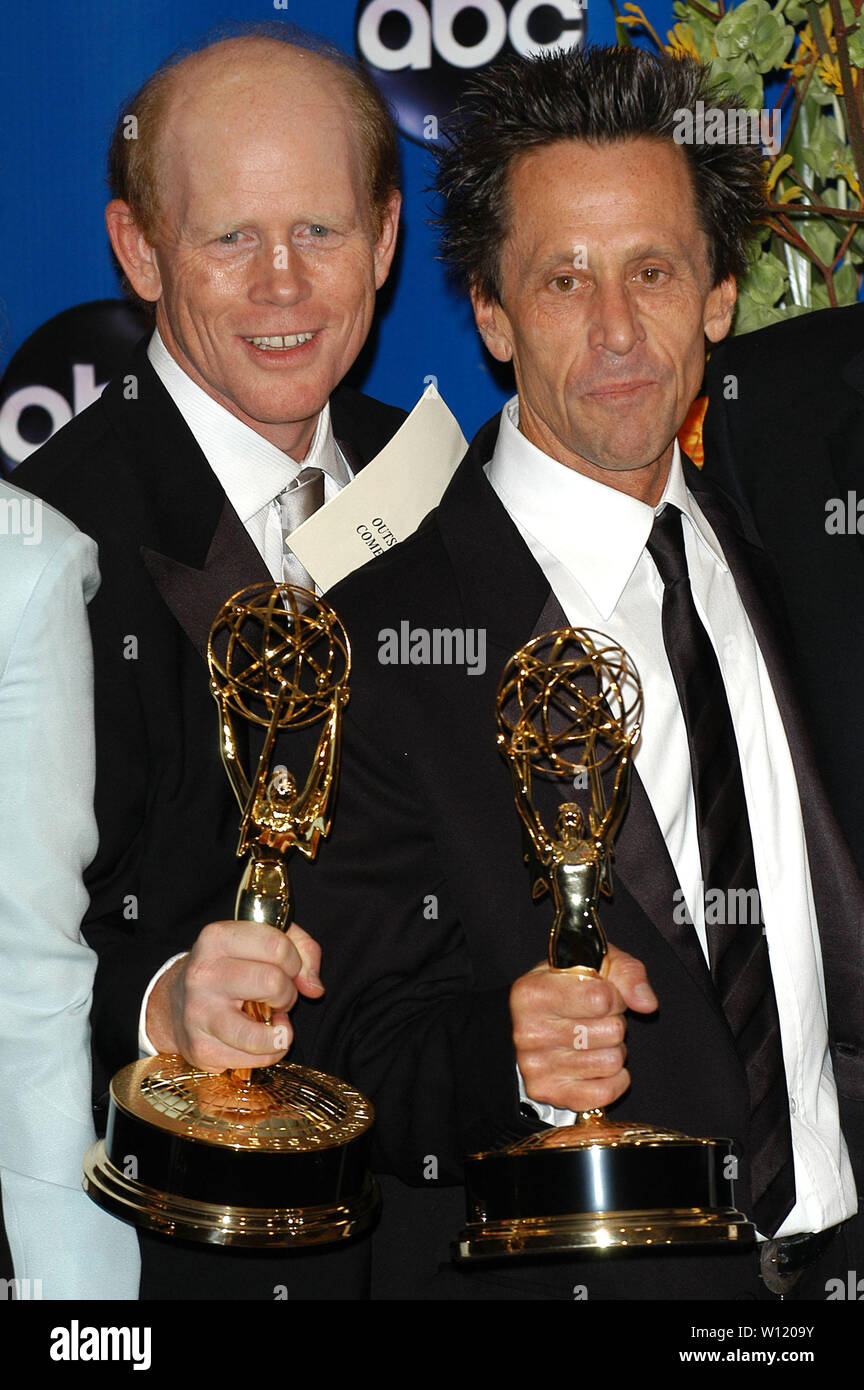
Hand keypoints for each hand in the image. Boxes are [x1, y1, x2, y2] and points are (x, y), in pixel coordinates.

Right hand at [145, 921, 322, 1070]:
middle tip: (277, 998)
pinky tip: (258, 1042)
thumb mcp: (261, 941)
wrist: (174, 1003)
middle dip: (287, 994)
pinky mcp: (201, 1049)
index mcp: (217, 938)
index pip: (277, 946)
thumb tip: (314, 988)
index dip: (294, 962)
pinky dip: (268, 1053)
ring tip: (273, 1023)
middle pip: (273, 983)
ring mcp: (199, 1013)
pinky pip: (255, 1060)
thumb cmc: (229, 968)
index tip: (288, 970)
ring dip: (280, 1032)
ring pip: (262, 1034)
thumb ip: (301, 949)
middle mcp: (203, 974)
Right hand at [510, 943, 657, 1111]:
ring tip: (594, 1038)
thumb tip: (646, 1004)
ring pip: (611, 1062)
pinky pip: (604, 1092)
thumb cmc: (570, 987)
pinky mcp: (548, 1091)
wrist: (539, 1018)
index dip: (614, 996)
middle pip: (612, 1031)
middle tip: (597, 1019)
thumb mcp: (597, 963)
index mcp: (533, 992)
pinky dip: (613, 1080)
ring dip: (613, 1050)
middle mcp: (528, 1030)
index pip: (602, 999)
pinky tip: (597, 1063)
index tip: (603, 994)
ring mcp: (536, 1065)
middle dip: (615, 1023)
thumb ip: (627, 973)